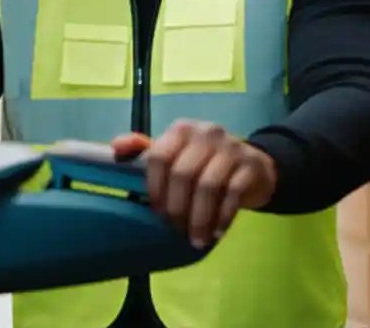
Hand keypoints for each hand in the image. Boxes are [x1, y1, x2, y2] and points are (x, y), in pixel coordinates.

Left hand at [111, 120, 277, 247]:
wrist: (253, 166)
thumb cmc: (205, 163)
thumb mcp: (176, 153)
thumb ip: (145, 151)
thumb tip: (115, 147)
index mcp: (181, 130)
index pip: (159, 156)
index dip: (155, 187)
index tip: (156, 212)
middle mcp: (205, 133)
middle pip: (182, 174)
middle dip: (177, 207)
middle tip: (175, 230)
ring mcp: (230, 147)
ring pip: (207, 186)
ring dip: (199, 218)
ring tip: (195, 239)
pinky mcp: (250, 165)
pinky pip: (232, 194)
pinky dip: (222, 217)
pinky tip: (216, 233)